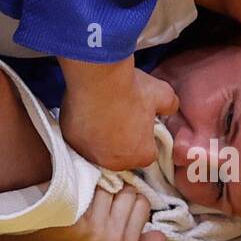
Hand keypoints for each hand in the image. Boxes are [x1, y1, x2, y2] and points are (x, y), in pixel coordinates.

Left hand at [1, 188, 167, 240]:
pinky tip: (73, 193)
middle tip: (94, 197)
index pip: (142, 205)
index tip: (110, 200)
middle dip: (115, 189)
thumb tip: (161, 237)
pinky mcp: (80, 221)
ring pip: (113, 187)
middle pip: (130, 194)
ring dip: (99, 183)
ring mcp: (97, 232)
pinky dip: (86, 182)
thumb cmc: (67, 237)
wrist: (29, 235)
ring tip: (82, 195)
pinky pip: (96, 186)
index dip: (127, 197)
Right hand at [60, 63, 177, 170]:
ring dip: (100, 137)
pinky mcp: (70, 141)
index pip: (146, 152)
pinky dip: (82, 129)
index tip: (138, 121)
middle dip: (121, 140)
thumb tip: (168, 109)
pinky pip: (79, 139)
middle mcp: (114, 163)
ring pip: (97, 150)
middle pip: (121, 155)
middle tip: (119, 116)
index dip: (143, 136)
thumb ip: (169, 107)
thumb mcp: (163, 94)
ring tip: (101, 114)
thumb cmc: (132, 89)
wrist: (97, 78)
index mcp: (141, 156)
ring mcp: (89, 154)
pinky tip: (86, 112)